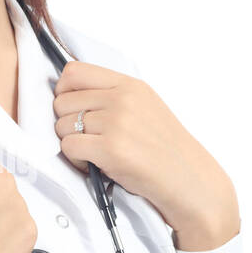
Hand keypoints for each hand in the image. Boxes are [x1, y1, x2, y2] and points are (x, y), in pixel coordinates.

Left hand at [52, 61, 240, 249]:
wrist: (189, 180)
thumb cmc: (165, 150)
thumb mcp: (144, 108)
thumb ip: (112, 97)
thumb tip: (68, 94)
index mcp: (129, 86)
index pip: (74, 72)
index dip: (63, 91)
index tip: (71, 108)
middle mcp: (122, 99)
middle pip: (62, 101)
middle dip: (65, 122)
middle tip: (85, 138)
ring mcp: (117, 123)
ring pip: (62, 126)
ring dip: (71, 143)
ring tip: (93, 154)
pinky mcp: (111, 149)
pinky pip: (68, 147)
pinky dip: (75, 160)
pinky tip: (94, 165)